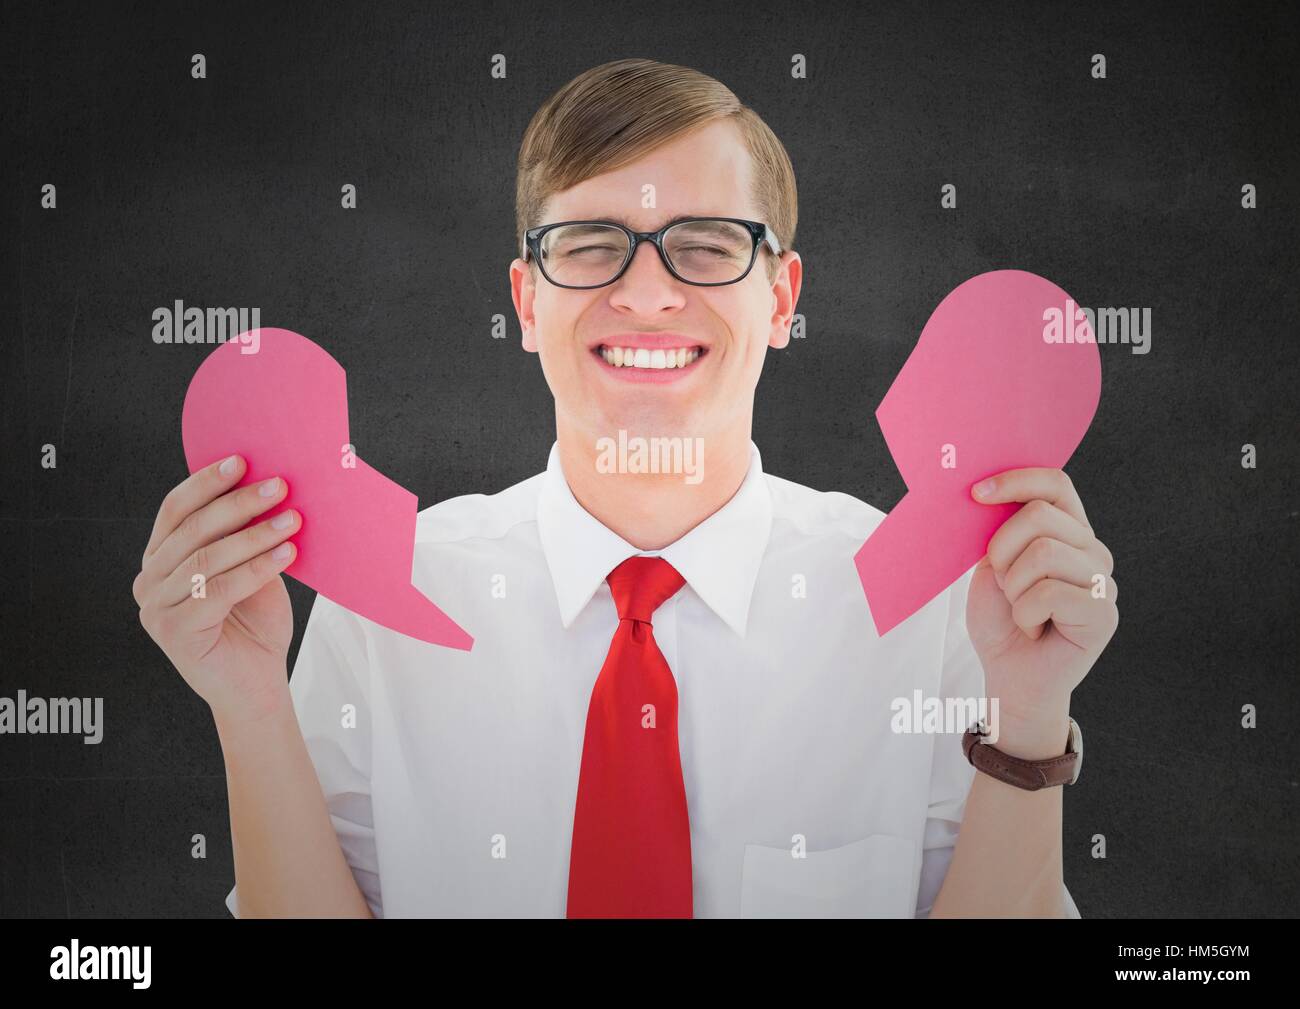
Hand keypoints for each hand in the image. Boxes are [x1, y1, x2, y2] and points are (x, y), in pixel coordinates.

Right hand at [133, 454, 301, 723]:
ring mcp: (155, 608)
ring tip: (293, 520)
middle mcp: (149, 580)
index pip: (175, 509)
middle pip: (192, 530)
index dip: (206, 482)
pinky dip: (257, 568)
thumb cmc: (254, 622)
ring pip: (206, 559)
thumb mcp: (250, 567)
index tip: (242, 460)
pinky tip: (287, 554)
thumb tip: (270, 486)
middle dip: (239, 504)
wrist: (257, 681)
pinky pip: (218, 590)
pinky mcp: (173, 632)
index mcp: (161, 558)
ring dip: (254, 535)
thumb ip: (245, 534)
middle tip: (279, 486)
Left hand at [964, 467, 1117, 757]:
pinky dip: (1025, 614)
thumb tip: (990, 494)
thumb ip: (1000, 531)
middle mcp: (1091, 549)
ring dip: (1014, 587)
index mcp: (1067, 531)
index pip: (1054, 483)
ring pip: (1043, 553)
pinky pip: (1049, 593)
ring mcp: (1101, 579)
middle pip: (1040, 516)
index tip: (976, 494)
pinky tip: (1033, 627)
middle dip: (1001, 550)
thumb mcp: (991, 566)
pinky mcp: (1103, 611)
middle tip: (1004, 585)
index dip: (1016, 480)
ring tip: (1020, 609)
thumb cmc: (1001, 621)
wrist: (1009, 675)